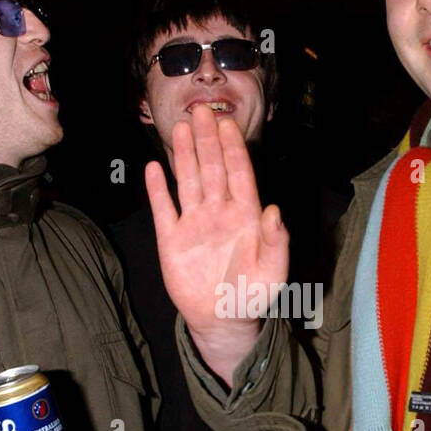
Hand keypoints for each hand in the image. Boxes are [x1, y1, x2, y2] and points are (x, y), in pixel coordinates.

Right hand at [145, 104, 288, 384]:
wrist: (222, 320)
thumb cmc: (252, 294)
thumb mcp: (274, 272)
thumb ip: (277, 241)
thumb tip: (273, 209)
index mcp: (244, 216)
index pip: (239, 175)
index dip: (233, 149)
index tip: (228, 124)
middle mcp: (218, 212)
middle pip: (212, 169)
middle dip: (208, 140)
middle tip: (202, 110)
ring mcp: (194, 223)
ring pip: (188, 181)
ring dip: (185, 155)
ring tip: (181, 128)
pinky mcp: (172, 239)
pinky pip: (164, 209)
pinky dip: (157, 190)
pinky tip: (153, 168)